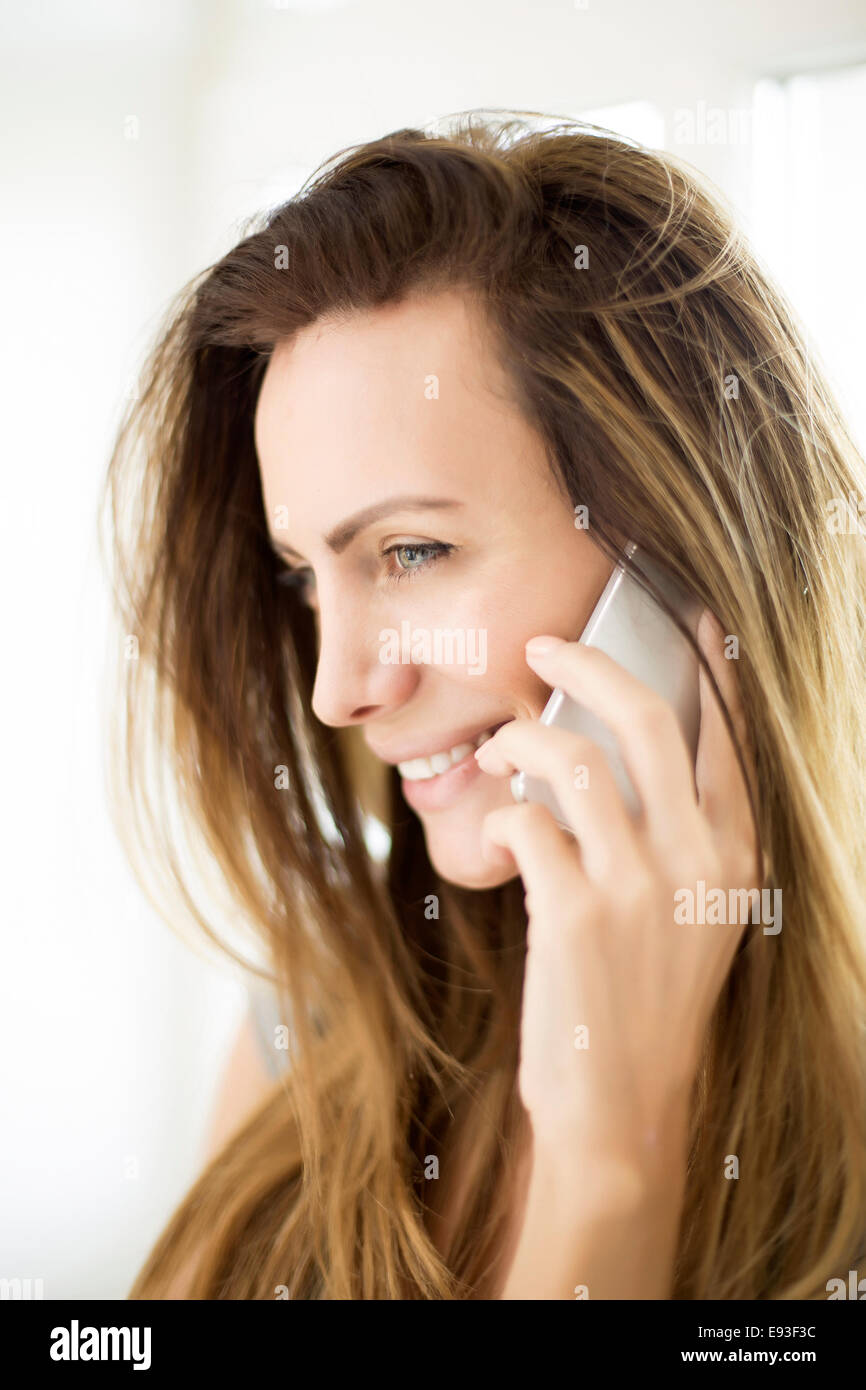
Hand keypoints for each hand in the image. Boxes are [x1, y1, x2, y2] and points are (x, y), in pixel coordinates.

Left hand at [475, 610, 761, 1170]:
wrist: (623, 1100)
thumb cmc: (649, 999)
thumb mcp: (697, 916)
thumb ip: (684, 839)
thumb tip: (628, 756)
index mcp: (733, 852)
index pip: (728, 734)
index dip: (710, 668)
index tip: (692, 620)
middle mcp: (696, 857)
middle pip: (645, 716)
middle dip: (587, 662)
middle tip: (542, 645)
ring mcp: (638, 882)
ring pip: (573, 757)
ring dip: (524, 737)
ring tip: (503, 745)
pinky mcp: (576, 910)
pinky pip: (525, 822)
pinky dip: (501, 817)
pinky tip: (500, 834)